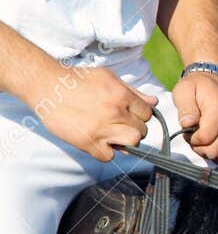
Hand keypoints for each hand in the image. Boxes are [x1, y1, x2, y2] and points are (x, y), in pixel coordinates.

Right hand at [32, 66, 154, 162]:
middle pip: (141, 131)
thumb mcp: (107, 77)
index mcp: (121, 94)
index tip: (129, 115)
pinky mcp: (87, 141)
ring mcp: (101, 128)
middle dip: (133, 129)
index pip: (147, 113)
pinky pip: (108, 156)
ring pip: (131, 143)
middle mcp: (114, 111)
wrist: (46, 85)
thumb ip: (132, 91)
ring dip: (124, 141)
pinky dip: (105, 152)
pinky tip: (98, 142)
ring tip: (112, 134)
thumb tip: (154, 102)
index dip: (140, 115)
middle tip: (119, 125)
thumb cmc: (77, 80)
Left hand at [172, 70, 217, 162]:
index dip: (191, 139)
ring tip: (204, 140)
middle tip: (194, 135)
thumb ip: (185, 108)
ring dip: (210, 152)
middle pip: (214, 150)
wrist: (214, 81)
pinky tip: (214, 147)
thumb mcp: (184, 91)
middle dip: (199, 147)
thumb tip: (187, 124)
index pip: (204, 138)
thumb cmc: (196, 87)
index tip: (187, 130)